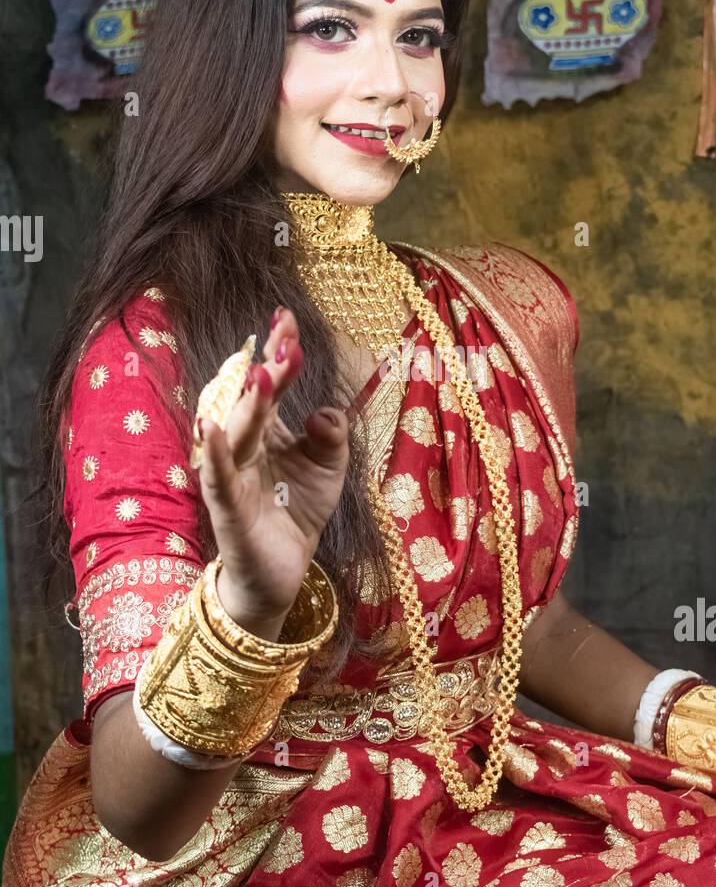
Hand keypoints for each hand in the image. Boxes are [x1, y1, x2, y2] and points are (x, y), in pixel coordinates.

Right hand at [196, 306, 350, 638]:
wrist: (283, 568)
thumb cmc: (299, 510)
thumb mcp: (330, 468)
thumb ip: (332, 437)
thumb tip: (324, 413)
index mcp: (267, 429)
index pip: (270, 383)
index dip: (277, 352)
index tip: (286, 318)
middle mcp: (244, 444)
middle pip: (251, 400)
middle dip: (267, 370)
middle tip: (285, 344)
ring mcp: (231, 472)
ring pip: (236, 431)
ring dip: (247, 404)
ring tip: (262, 375)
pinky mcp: (226, 505)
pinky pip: (216, 475)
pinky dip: (213, 452)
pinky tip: (212, 428)